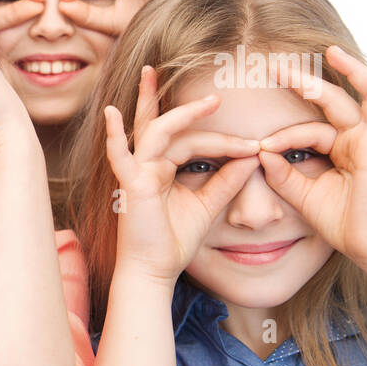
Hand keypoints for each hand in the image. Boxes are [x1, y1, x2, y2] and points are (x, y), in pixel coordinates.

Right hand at [103, 66, 260, 282]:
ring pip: (158, 133)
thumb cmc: (173, 240)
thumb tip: (253, 156)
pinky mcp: (130, 186)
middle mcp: (148, 165)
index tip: (254, 145)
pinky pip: (120, 156)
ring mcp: (137, 173)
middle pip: (169, 127)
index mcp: (163, 168)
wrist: (155, 270)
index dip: (224, 141)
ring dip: (181, 115)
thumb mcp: (208, 205)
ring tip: (210, 102)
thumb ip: (227, 180)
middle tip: (217, 95)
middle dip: (189, 108)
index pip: (192, 141)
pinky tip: (112, 114)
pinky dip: (114, 135)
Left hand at [258, 46, 366, 265]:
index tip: (259, 146)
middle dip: (306, 82)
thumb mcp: (303, 194)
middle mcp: (358, 140)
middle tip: (276, 66)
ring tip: (332, 51)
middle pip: (333, 102)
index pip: (308, 129)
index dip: (283, 136)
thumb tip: (260, 151)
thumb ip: (282, 173)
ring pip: (365, 99)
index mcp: (340, 148)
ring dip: (352, 73)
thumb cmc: (342, 221)